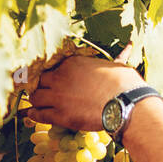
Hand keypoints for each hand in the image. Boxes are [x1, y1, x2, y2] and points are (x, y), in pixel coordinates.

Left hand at [27, 55, 145, 130]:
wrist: (127, 104)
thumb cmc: (125, 84)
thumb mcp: (116, 66)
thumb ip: (113, 58)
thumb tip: (129, 46)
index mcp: (71, 63)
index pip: (52, 66)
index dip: (53, 74)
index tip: (55, 79)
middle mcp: (60, 78)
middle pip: (39, 81)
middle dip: (43, 86)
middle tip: (47, 92)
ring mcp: (57, 97)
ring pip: (35, 98)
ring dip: (38, 101)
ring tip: (40, 104)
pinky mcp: (59, 115)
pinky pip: (38, 115)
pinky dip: (35, 115)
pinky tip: (33, 114)